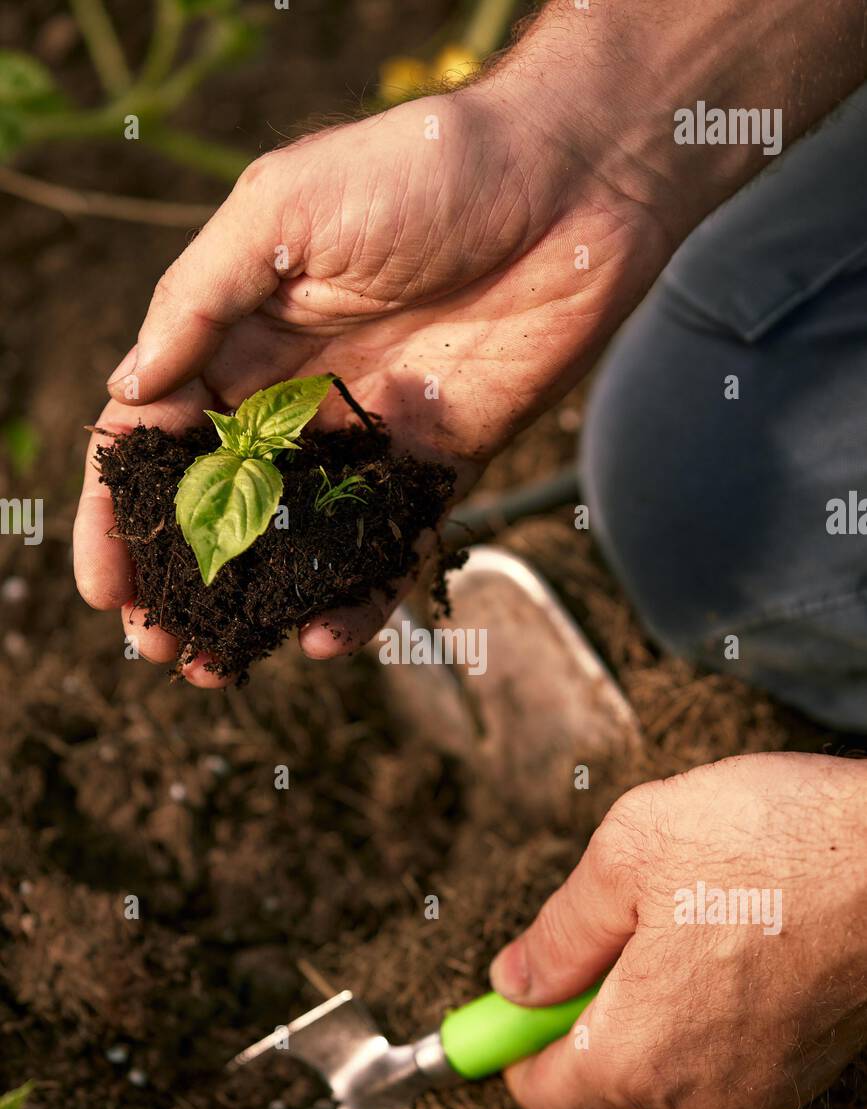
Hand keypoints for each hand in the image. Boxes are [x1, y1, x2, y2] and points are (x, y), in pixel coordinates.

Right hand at [74, 0, 866, 685]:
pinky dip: (353, 597)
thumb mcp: (280, 210)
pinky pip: (385, 546)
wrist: (568, 185)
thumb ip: (198, 302)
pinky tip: (318, 640)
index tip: (104, 582)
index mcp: (240, 337)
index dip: (119, 510)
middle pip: (215, 505)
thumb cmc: (418, 170)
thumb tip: (129, 395)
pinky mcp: (435, 466)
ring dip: (249, 606)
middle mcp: (294, 395)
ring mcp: (364, 438)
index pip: (157, 438)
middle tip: (152, 644)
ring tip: (211, 666)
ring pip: (290, 541)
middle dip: (176, 577)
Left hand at [491, 753, 866, 1108]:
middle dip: (590, 1011)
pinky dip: (707, 1008)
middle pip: (604, 1077)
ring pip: (667, 1062)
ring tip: (684, 913)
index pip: (544, 1094)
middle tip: (614, 923)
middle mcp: (697, 1095)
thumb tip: (514, 981)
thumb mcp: (627, 857)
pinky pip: (722, 1052)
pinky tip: (730, 932)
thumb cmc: (772, 846)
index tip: (513, 998)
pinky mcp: (804, 1066)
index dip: (513, 1044)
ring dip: (653, 1004)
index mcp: (638, 1055)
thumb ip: (560, 932)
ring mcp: (759, 1087)